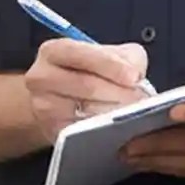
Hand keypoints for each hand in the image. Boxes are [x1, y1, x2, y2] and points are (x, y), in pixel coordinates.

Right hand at [25, 39, 149, 143]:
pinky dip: (105, 130)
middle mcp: (41, 77)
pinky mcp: (50, 131)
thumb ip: (124, 56)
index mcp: (53, 51)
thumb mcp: (103, 55)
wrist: (56, 101)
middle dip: (120, 92)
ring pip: (86, 111)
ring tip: (135, 113)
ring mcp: (43, 107)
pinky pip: (83, 132)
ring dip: (116, 113)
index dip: (110, 65)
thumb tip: (136, 72)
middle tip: (143, 99)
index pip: (81, 54)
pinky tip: (119, 127)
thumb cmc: (84, 74)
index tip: (134, 76)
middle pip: (86, 85)